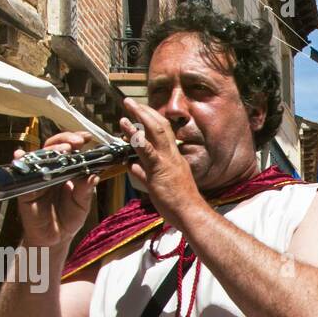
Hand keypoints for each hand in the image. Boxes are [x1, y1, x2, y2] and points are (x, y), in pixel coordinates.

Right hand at [14, 131, 99, 247]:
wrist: (55, 238)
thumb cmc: (69, 218)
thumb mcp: (82, 204)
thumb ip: (86, 190)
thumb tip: (94, 176)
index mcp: (66, 170)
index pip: (69, 148)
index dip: (76, 140)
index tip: (87, 137)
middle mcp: (50, 169)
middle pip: (53, 146)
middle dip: (65, 140)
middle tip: (77, 142)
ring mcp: (36, 177)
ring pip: (39, 156)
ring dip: (50, 150)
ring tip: (63, 149)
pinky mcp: (25, 189)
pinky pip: (21, 174)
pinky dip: (20, 162)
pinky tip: (21, 155)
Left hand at [120, 98, 199, 224]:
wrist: (191, 214)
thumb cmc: (179, 203)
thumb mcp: (161, 185)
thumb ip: (145, 173)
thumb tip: (132, 166)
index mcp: (174, 157)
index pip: (164, 131)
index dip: (151, 118)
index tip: (140, 110)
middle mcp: (171, 156)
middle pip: (160, 126)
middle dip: (144, 111)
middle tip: (130, 102)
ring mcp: (166, 162)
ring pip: (154, 134)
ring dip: (139, 120)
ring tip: (126, 111)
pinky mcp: (159, 172)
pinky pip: (148, 154)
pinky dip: (138, 141)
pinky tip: (129, 133)